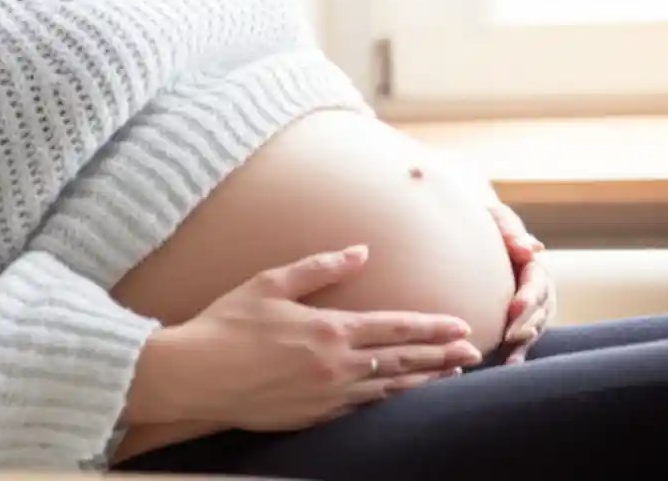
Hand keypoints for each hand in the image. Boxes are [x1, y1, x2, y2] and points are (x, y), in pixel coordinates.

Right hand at [129, 246, 481, 429]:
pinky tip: (402, 396)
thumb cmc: (228, 323)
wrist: (195, 376)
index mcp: (331, 329)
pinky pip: (362, 408)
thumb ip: (320, 267)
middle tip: (473, 352)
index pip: (396, 327)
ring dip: (423, 381)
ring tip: (450, 375)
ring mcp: (327, 395)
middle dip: (441, 356)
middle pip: (403, 361)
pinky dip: (389, 400)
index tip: (460, 326)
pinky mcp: (313, 416)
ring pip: (389, 389)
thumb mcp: (272, 283)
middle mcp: (337, 365)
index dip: (432, 327)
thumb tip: (361, 251)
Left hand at [490, 202, 555, 363]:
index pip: (536, 282)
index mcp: (534, 265)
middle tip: (510, 336)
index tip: (515, 307)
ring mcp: (531, 310)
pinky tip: (506, 367)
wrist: (479, 236)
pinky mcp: (518, 324)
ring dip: (523, 344)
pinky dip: (515, 354)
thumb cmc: (489, 223)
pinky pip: (520, 342)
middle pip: (539, 310)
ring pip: (533, 329)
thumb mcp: (498, 218)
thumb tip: (532, 248)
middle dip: (526, 323)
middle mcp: (538, 290)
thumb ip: (511, 230)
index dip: (528, 296)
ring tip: (511, 359)